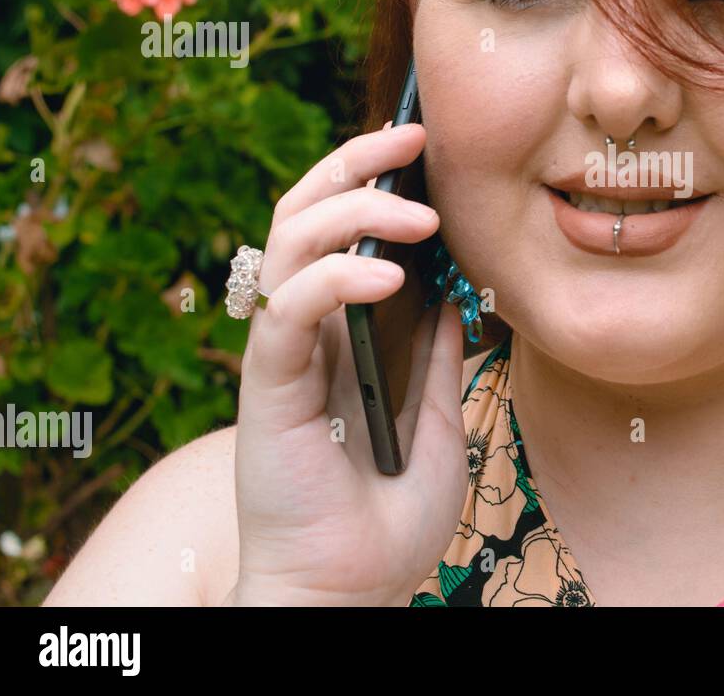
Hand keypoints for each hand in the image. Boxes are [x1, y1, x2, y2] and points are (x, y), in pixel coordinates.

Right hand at [228, 122, 467, 605]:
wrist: (352, 589)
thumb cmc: (388, 512)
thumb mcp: (434, 415)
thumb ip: (434, 351)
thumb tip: (454, 288)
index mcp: (340, 331)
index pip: (339, 229)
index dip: (371, 177)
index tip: (426, 142)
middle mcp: (304, 332)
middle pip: (303, 213)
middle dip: (352, 162)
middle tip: (414, 135)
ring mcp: (284, 356)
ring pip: (288, 245)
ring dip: (352, 210)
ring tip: (419, 212)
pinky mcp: (270, 389)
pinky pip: (288, 313)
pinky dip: (336, 280)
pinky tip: (392, 275)